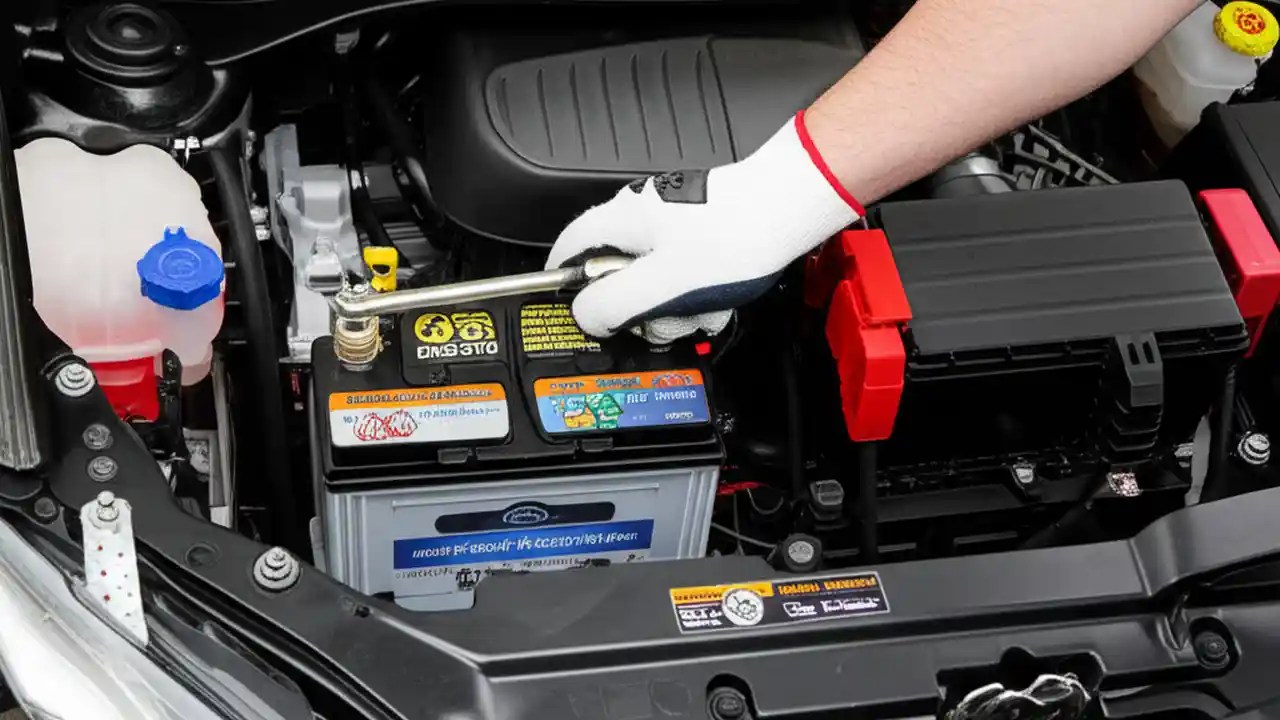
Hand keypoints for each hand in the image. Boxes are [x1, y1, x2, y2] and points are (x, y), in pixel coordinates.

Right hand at [546, 111, 863, 342]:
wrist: (791, 205)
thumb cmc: (737, 236)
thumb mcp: (664, 283)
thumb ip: (613, 303)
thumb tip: (583, 317)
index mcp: (620, 221)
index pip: (565, 251)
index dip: (561, 286)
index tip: (572, 316)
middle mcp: (639, 216)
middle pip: (613, 274)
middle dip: (637, 308)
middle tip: (661, 319)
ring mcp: (671, 223)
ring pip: (652, 280)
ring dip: (674, 306)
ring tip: (701, 308)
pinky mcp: (699, 231)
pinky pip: (682, 275)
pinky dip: (697, 293)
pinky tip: (719, 298)